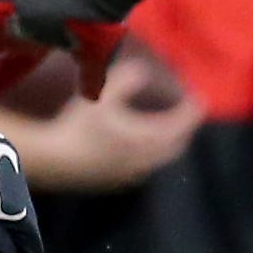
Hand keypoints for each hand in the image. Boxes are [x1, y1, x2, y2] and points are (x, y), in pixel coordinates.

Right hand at [17, 57, 203, 193]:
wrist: (53, 161)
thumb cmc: (78, 126)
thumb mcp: (104, 95)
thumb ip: (128, 79)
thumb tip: (145, 71)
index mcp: (147, 139)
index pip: (182, 124)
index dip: (192, 109)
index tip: (199, 97)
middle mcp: (146, 160)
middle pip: (176, 146)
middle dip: (185, 129)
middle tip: (185, 113)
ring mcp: (132, 174)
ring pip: (161, 159)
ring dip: (167, 143)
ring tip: (165, 127)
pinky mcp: (117, 181)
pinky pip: (145, 166)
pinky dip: (150, 153)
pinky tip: (138, 145)